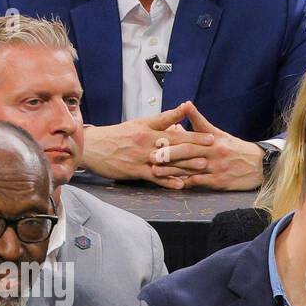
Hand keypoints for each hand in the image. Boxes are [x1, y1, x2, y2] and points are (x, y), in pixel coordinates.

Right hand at [81, 103, 204, 186]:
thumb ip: (158, 124)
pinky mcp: (135, 170)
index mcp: (146, 127)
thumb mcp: (137, 124)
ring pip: (167, 160)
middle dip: (194, 143)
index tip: (206, 129)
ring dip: (186, 163)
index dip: (189, 125)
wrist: (93, 147)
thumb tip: (177, 121)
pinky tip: (181, 185)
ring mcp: (141, 156)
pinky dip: (168, 181)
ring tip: (203, 165)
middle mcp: (145, 140)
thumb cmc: (117, 136)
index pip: (170, 123)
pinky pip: (155, 177)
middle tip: (212, 144)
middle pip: (173, 141)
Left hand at [150, 103, 264, 190]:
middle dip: (168, 156)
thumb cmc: (236, 149)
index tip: (155, 140)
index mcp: (212, 139)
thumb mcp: (218, 133)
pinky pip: (200, 183)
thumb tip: (185, 104)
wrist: (260, 165)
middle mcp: (214, 152)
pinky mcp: (220, 182)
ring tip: (156, 172)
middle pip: (188, 153)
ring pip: (191, 169)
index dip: (172, 139)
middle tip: (151, 157)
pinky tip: (174, 184)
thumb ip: (200, 122)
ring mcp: (216, 168)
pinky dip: (186, 183)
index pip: (189, 137)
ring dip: (172, 171)